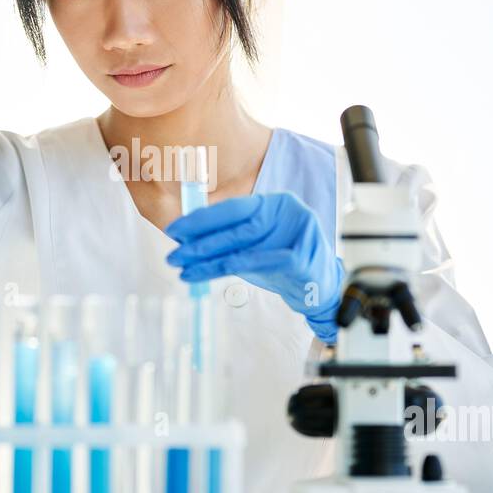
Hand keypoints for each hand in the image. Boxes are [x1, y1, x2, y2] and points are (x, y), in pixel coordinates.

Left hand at [165, 192, 344, 341]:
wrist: (319, 290)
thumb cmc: (283, 263)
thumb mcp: (256, 246)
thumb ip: (230, 238)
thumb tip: (187, 237)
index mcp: (276, 203)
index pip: (234, 207)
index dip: (202, 218)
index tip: (175, 230)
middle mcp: (288, 212)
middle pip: (237, 227)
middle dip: (201, 241)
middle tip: (174, 254)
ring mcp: (298, 233)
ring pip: (243, 246)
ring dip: (208, 258)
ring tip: (183, 267)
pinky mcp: (301, 258)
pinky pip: (257, 262)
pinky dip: (228, 268)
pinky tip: (204, 274)